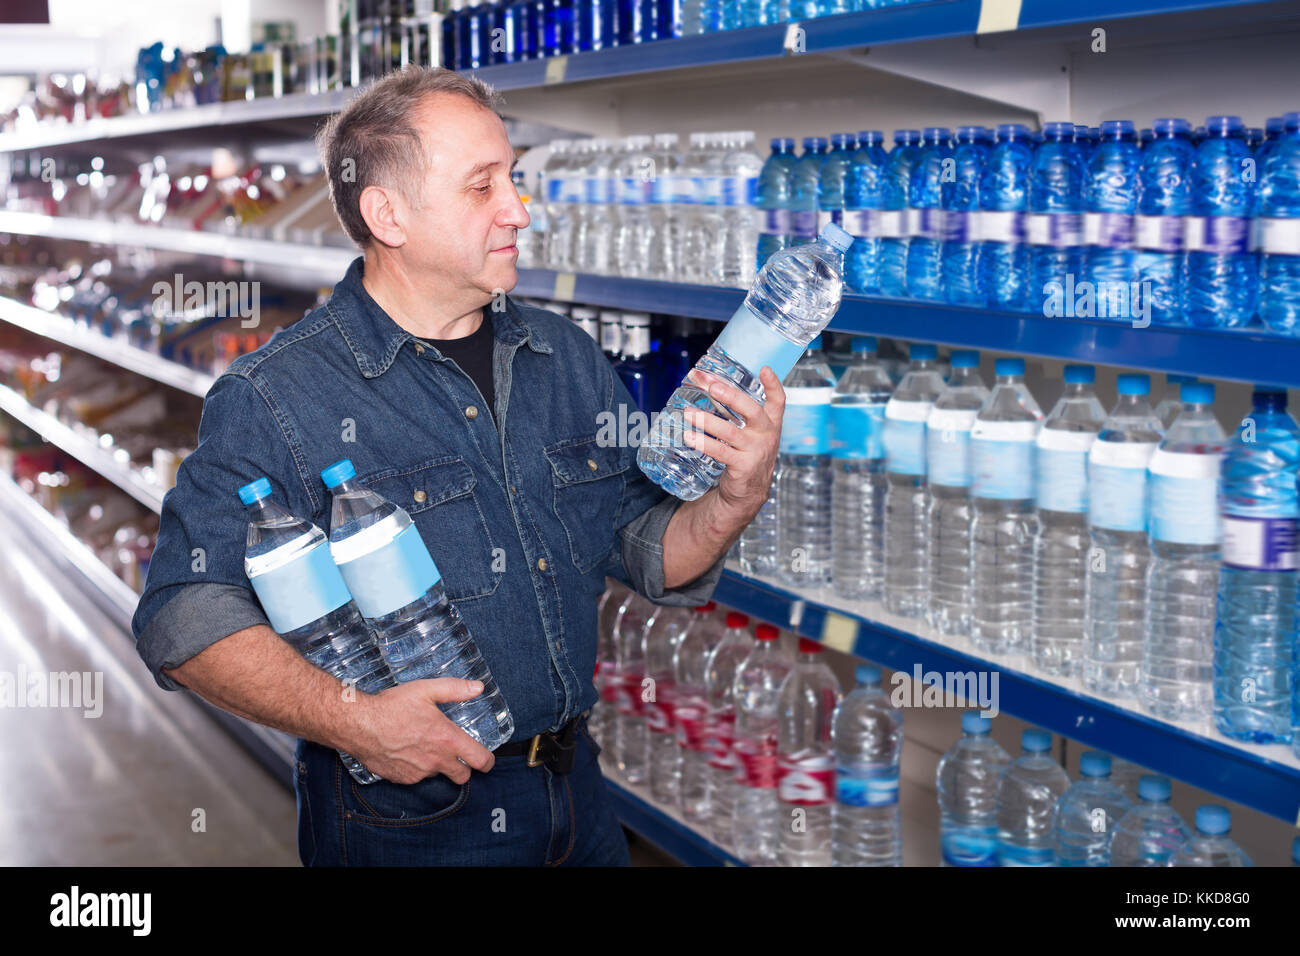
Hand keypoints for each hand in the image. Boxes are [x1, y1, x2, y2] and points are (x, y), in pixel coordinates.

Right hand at [348, 678, 494, 784]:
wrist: (358, 725)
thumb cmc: (391, 706)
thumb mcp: (426, 690)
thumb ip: (455, 689)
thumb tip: (477, 688)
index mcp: (447, 739)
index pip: (480, 760)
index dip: (487, 761)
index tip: (486, 758)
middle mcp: (436, 760)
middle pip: (463, 776)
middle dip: (464, 767)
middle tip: (458, 754)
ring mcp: (418, 773)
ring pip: (438, 775)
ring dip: (437, 765)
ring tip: (425, 746)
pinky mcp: (402, 779)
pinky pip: (417, 777)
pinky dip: (417, 768)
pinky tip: (407, 752)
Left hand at [681, 365, 784, 518]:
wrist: (748, 492)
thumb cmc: (746, 454)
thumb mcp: (751, 433)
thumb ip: (737, 412)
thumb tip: (706, 384)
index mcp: (770, 424)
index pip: (778, 401)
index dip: (773, 385)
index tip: (765, 369)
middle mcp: (766, 436)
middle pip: (753, 411)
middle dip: (731, 396)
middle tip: (712, 387)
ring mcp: (755, 452)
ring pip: (731, 432)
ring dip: (707, 420)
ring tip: (688, 413)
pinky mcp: (743, 467)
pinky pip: (721, 452)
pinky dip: (704, 443)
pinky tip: (689, 436)